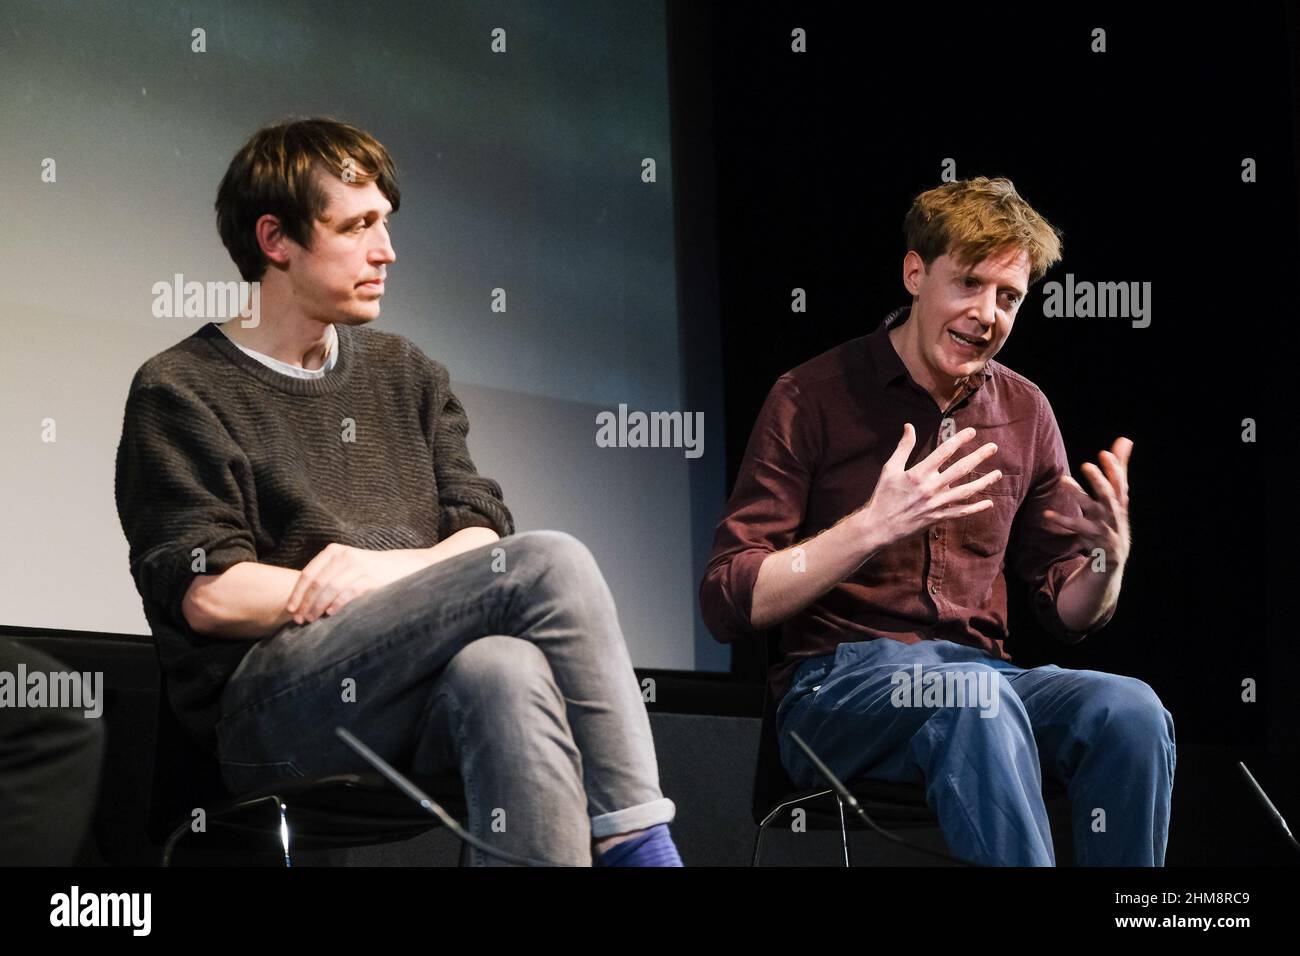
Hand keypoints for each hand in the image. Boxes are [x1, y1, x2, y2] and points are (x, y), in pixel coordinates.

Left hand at [285, 544, 426, 624]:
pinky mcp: (372, 578)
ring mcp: (360, 566)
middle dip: (306, 603)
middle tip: (300, 620)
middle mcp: (345, 556)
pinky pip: (349, 592)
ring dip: (318, 607)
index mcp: (334, 552)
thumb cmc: (369, 571)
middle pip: (317, 583)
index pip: (308, 574)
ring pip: (331, 588)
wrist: (403, 566)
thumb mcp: (345, 566)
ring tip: (312, 620)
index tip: (291, 610)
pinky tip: (331, 614)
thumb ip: (326, 576)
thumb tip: (301, 602)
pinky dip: (338, 604)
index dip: (297, 594)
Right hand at [859, 423, 1004, 543]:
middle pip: (960, 469)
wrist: (879, 526)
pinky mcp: (937, 518)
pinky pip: (960, 512)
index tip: (972, 432)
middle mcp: (930, 488)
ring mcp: (936, 504)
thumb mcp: (890, 469)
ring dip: (984, 482)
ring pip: (966, 491)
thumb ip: (903, 447)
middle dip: (979, 457)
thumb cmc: (883, 495)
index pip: (943, 452)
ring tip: (998, 474)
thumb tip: (909, 426)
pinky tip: (988, 503)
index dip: (959, 440)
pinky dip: (975, 508)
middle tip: (993, 448)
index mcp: (918, 473)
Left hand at [1043, 437, 1132, 568]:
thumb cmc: (1111, 520)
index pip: (1120, 482)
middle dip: (1098, 480)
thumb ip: (1118, 469)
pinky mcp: (1093, 539)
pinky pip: (1076, 529)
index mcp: (1119, 502)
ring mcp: (1104, 527)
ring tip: (1064, 480)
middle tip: (1086, 465)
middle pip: (1109, 495)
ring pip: (1092, 510)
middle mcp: (1114, 514)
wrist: (1113, 559)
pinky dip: (1062, 520)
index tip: (1104, 453)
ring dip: (1079, 494)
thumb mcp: (1115, 496)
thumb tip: (1125, 439)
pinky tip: (1047, 514)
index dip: (1115, 468)